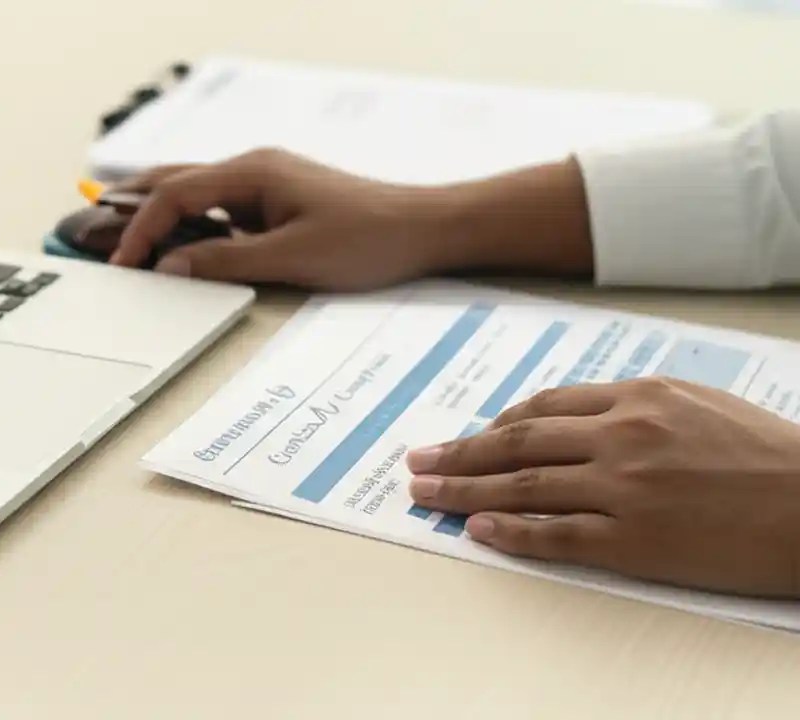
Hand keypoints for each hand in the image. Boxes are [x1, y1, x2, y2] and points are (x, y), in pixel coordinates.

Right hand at [108, 148, 594, 288]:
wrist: (423, 228)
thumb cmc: (367, 240)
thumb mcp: (291, 259)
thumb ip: (225, 262)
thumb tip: (169, 269)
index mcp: (251, 173)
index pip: (173, 196)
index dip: (139, 231)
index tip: (121, 265)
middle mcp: (252, 170)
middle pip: (172, 182)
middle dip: (130, 207)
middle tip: (90, 232)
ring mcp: (263, 184)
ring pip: (193, 193)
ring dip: (157, 216)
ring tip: (120, 241)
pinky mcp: (276, 202)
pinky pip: (218, 208)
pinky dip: (189, 226)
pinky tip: (177, 249)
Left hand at [406, 378, 799, 597]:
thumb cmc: (766, 455)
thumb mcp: (696, 404)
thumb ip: (631, 407)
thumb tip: (573, 419)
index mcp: (636, 397)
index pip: (543, 408)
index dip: (495, 425)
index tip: (467, 436)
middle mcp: (621, 437)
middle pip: (516, 444)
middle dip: (460, 453)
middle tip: (418, 460)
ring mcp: (624, 489)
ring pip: (522, 487)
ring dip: (464, 491)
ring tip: (425, 493)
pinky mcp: (634, 540)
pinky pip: (555, 536)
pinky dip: (510, 533)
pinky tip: (477, 530)